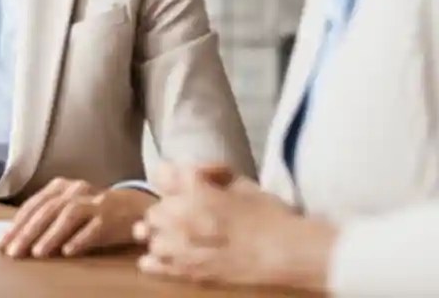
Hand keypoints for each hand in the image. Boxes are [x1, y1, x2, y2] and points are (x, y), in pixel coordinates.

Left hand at [0, 178, 154, 258]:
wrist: (135, 208)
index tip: (3, 244)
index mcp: (61, 187)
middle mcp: (76, 190)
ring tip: (37, 252)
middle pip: (47, 210)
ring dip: (51, 234)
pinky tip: (68, 251)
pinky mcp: (112, 216)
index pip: (34, 205)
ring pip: (69, 215)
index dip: (17, 224)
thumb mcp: (68, 208)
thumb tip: (14, 238)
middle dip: (27, 232)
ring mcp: (95, 202)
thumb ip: (45, 219)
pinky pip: (95, 228)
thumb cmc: (94, 212)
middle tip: (13, 252)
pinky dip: (80, 239)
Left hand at [133, 164, 335, 290]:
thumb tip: (185, 170)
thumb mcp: (242, 183)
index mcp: (198, 192)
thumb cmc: (271, 215)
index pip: (164, 174)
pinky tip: (152, 259)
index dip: (173, 178)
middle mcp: (185, 217)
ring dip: (161, 236)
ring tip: (176, 238)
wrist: (290, 253)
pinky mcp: (193, 272)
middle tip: (183, 214)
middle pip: (155, 210)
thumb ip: (211, 172)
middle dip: (166, 210)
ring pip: (153, 238)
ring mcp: (185, 247)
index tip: (184, 185)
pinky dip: (152, 261)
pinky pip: (158, 266)